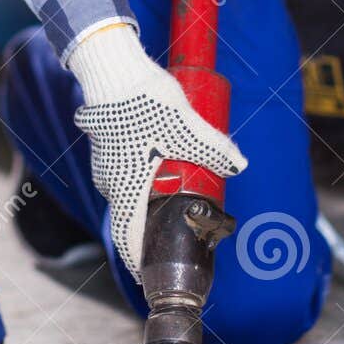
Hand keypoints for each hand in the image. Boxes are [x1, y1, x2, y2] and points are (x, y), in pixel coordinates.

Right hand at [68, 24, 245, 281]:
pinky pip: (124, 170)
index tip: (150, 278)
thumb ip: (215, 148)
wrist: (112, 66)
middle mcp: (110, 180)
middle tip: (179, 231)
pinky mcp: (107, 143)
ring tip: (178, 192)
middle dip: (154, 227)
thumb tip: (238, 164)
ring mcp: (105, 161)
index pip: (128, 239)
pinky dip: (142, 176)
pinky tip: (162, 160)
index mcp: (126, 188)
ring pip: (129, 190)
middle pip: (131, 216)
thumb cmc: (144, 102)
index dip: (139, 262)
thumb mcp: (188, 127)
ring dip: (150, 198)